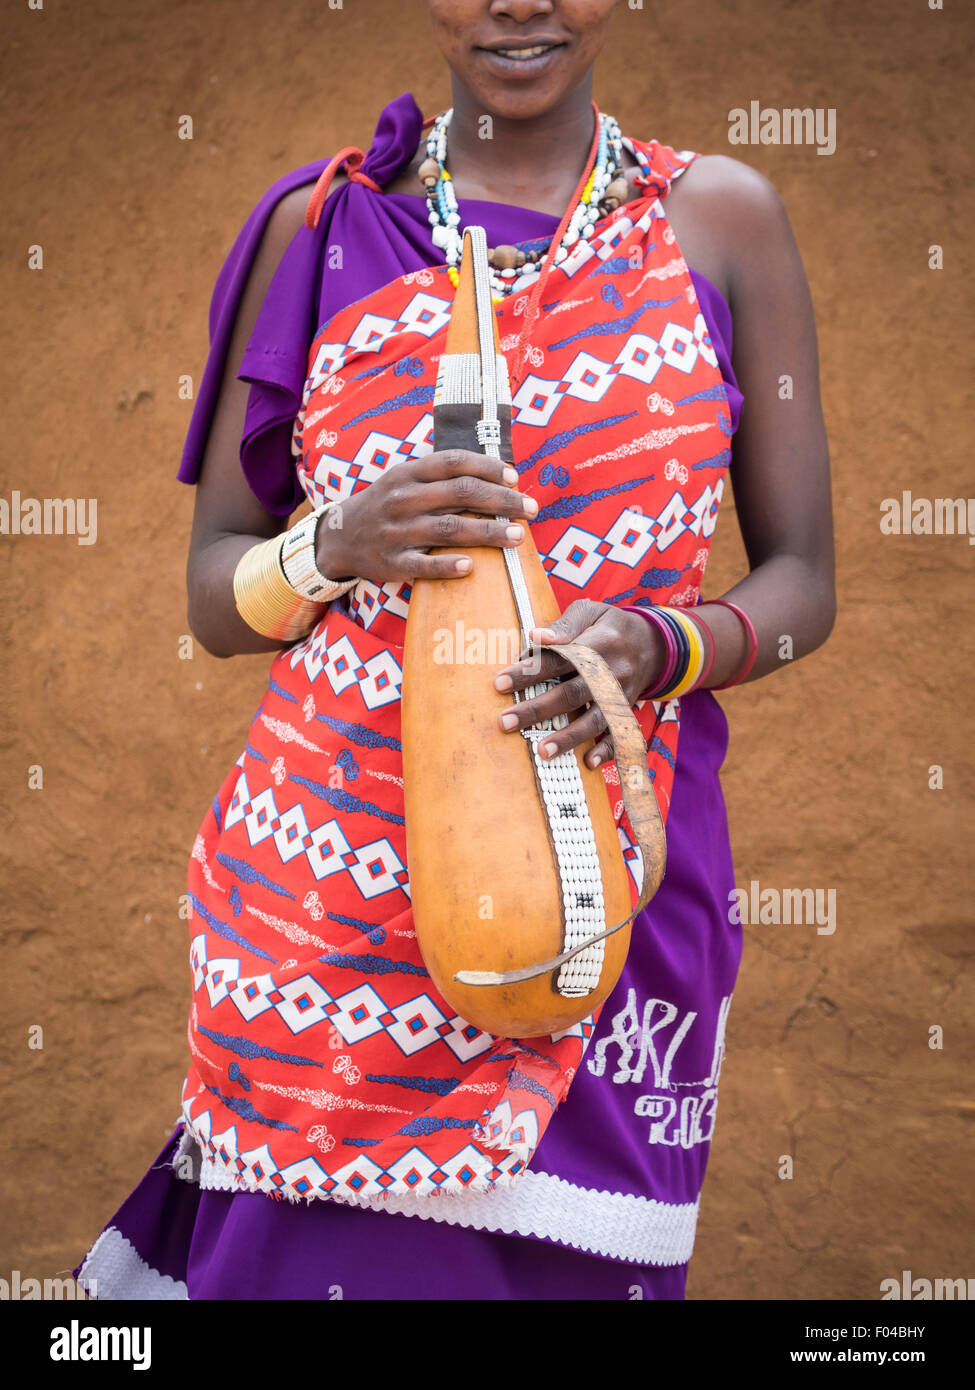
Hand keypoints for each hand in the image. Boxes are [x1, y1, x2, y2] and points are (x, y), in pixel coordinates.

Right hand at [313, 449, 537, 584]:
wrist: (341, 537)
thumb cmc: (387, 505)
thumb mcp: (405, 480)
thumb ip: (442, 477)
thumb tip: (497, 477)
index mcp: (408, 473)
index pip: (454, 462)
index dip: (488, 467)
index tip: (515, 477)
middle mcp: (403, 499)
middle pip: (461, 494)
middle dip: (502, 500)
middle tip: (531, 509)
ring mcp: (398, 531)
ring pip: (450, 529)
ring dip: (488, 531)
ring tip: (518, 536)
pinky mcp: (393, 562)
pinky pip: (424, 565)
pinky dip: (448, 566)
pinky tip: (472, 566)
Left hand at [493, 599, 666, 766]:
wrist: (654, 643)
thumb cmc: (609, 625)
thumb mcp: (591, 613)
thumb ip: (564, 625)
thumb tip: (536, 637)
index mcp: (600, 642)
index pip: (559, 659)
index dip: (529, 671)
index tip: (499, 683)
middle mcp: (613, 671)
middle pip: (572, 693)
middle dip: (537, 710)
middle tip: (505, 721)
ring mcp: (622, 694)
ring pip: (594, 719)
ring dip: (568, 738)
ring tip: (541, 752)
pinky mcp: (628, 710)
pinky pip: (620, 734)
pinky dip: (606, 750)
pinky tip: (587, 762)